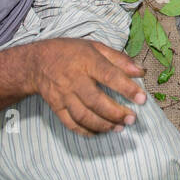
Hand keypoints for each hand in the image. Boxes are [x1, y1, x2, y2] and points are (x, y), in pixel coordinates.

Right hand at [30, 38, 146, 135]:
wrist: (37, 62)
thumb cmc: (71, 52)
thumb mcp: (95, 47)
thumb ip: (119, 59)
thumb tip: (140, 71)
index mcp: (86, 61)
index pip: (109, 75)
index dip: (127, 88)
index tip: (142, 99)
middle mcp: (74, 79)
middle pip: (95, 100)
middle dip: (115, 113)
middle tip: (132, 119)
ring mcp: (63, 95)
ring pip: (83, 115)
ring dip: (103, 125)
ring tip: (119, 128)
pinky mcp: (56, 107)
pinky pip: (70, 123)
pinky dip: (85, 131)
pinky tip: (99, 133)